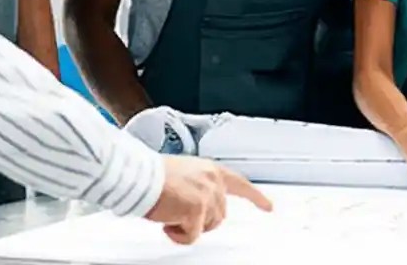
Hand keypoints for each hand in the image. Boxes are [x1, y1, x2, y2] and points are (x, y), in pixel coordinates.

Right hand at [144, 155, 272, 244]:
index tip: (268, 206)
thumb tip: (198, 205)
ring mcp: (207, 196)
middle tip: (179, 215)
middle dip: (201, 220)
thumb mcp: (183, 174)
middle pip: (219, 215)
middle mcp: (213, 181)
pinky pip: (193, 236)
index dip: (256, 197)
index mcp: (210, 170)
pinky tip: (167, 223)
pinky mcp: (197, 211)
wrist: (139, 177)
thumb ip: (198, 186)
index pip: (240, 184)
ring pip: (208, 227)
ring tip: (170, 214)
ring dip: (188, 227)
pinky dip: (179, 236)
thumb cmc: (152, 176)